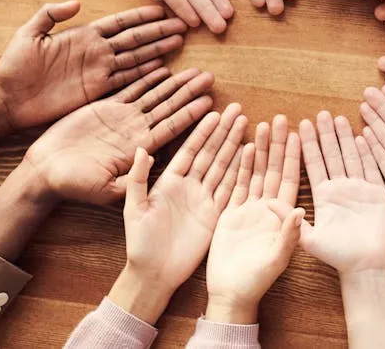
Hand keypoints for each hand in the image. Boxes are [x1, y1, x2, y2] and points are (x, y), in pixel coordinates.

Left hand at [0, 2, 186, 128]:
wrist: (9, 99)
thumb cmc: (14, 66)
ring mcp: (98, 71)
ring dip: (157, 50)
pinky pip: (125, 80)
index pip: (119, 23)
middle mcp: (96, 52)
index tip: (162, 10)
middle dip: (158, 31)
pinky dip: (144, 74)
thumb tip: (76, 2)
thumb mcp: (28, 35)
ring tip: (178, 42)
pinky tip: (161, 68)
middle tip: (182, 25)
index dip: (140, 16)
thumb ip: (50, 15)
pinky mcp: (96, 91)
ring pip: (135, 58)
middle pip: (134, 39)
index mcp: (83, 35)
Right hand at [22, 67, 214, 203]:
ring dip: (174, 83)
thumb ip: (132, 178)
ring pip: (155, 95)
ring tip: (195, 70)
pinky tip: (162, 67)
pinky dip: (146, 77)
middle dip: (190, 93)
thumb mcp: (107, 189)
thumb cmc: (75, 185)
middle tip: (210, 78)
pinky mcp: (106, 107)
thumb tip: (154, 161)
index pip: (172, 128)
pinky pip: (130, 87)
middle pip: (169, 107)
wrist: (45, 171)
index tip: (210, 102)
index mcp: (139, 149)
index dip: (191, 115)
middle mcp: (135, 131)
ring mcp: (123, 118)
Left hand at [110, 104, 248, 322]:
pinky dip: (240, 173)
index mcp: (169, 181)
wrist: (154, 273)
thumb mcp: (134, 207)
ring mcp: (203, 199)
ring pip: (222, 167)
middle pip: (210, 153)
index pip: (190, 150)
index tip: (214, 113)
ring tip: (247, 125)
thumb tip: (142, 148)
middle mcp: (189, 186)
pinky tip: (250, 156)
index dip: (202, 132)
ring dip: (235, 147)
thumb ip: (138, 177)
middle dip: (224, 131)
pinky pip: (230, 189)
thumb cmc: (140, 242)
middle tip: (238, 110)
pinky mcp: (214, 215)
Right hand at [206, 115, 303, 323]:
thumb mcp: (277, 259)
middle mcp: (268, 209)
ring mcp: (250, 210)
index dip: (295, 157)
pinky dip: (241, 166)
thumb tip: (301, 210)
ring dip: (259, 149)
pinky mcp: (231, 213)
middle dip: (277, 144)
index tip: (300, 133)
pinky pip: (237, 184)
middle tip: (280, 119)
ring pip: (256, 173)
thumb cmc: (257, 281)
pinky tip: (243, 147)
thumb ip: (288, 235)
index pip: (291, 180)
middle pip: (274, 170)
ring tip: (261, 124)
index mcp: (282, 217)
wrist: (231, 294)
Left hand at [298, 111, 384, 273]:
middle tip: (319, 113)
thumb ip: (288, 221)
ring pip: (350, 157)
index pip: (312, 165)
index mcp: (322, 196)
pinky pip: (372, 169)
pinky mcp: (378, 194)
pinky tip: (363, 136)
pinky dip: (367, 153)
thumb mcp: (308, 240)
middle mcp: (340, 189)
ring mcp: (359, 189)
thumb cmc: (336, 257)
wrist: (366, 269)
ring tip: (338, 118)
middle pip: (331, 156)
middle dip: (325, 135)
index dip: (306, 146)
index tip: (298, 125)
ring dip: (344, 138)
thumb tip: (267, 203)